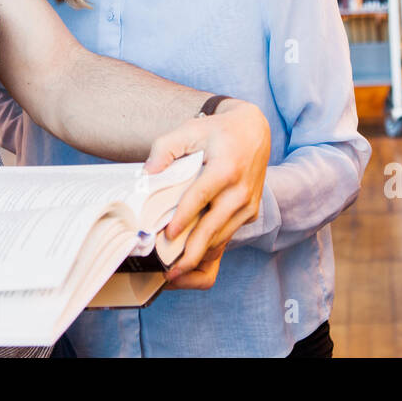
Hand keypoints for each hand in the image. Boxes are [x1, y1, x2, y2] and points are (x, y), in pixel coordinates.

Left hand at [144, 98, 269, 280]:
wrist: (254, 131)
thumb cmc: (218, 132)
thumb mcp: (189, 130)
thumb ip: (164, 148)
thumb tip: (147, 173)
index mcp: (226, 168)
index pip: (201, 196)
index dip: (184, 217)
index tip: (168, 234)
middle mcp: (241, 190)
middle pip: (214, 227)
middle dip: (192, 252)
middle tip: (171, 271)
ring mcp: (249, 204)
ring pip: (222, 237)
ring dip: (200, 255)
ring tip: (176, 271)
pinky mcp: (251, 212)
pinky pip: (228, 234)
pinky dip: (211, 247)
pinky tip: (192, 258)